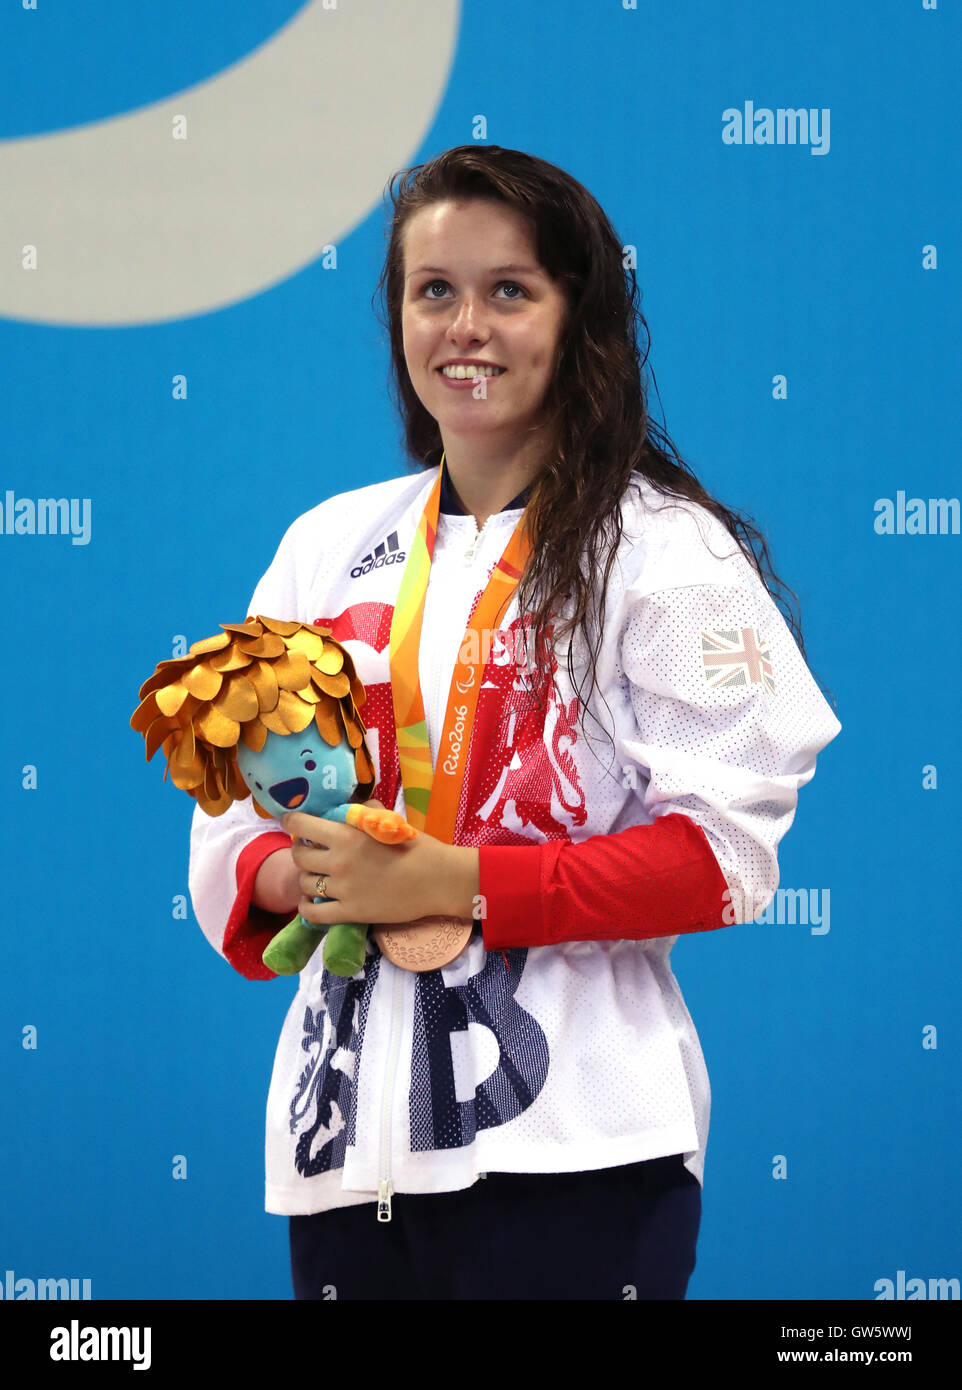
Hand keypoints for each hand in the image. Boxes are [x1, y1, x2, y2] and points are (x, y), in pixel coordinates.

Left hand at [282, 800, 479, 926]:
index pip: (301, 826)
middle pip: (299, 857)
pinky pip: (314, 914)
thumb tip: (345, 808)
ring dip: (305, 878)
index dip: (291, 822)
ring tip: (315, 876)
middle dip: (299, 851)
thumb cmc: (417, 846)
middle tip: (308, 850)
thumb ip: (363, 811)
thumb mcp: (389, 820)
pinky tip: (310, 901)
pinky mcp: (350, 912)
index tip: (291, 822)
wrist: (437, 880)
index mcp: (346, 835)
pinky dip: (306, 908)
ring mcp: (343, 889)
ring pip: (304, 883)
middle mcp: (339, 862)